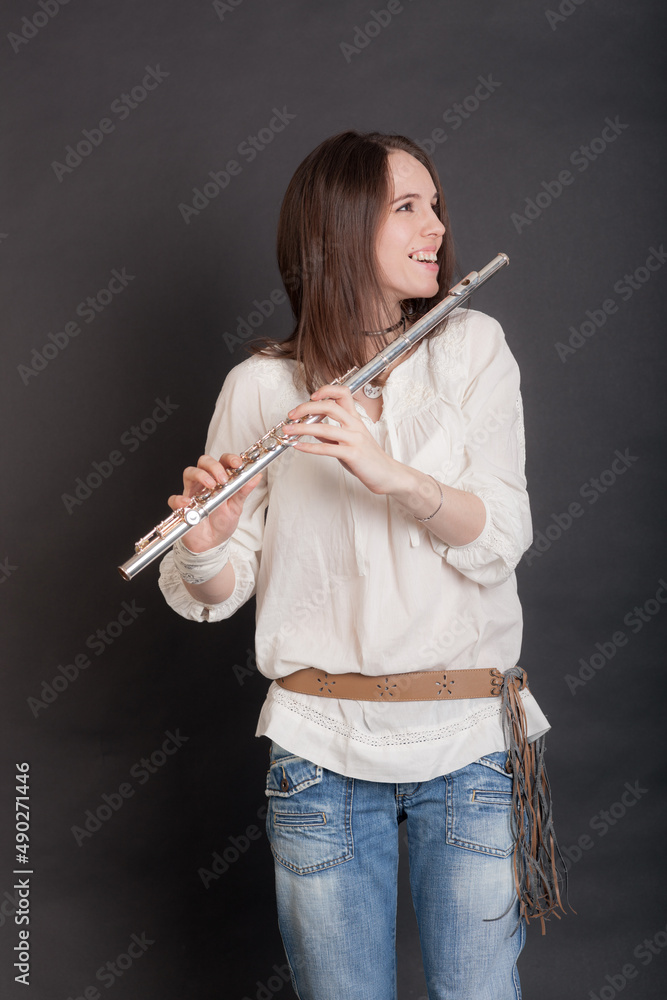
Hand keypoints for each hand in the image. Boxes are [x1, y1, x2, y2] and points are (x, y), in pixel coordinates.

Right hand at [167, 453, 262, 551]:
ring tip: (210, 485)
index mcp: (219, 479)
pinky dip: (179, 499)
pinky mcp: (182, 506)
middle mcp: (205, 482)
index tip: (237, 463)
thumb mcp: (236, 506)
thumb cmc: (223, 522)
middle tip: (222, 479)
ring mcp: (192, 492)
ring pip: (189, 472)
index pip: (222, 461)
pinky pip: (174, 499)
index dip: (229, 458)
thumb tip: (256, 476)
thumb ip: (244, 491)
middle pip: (204, 461)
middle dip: (213, 466)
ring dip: (199, 475)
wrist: (212, 543)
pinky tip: (188, 504)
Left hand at [284, 384, 404, 494]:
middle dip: (306, 408)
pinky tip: (299, 446)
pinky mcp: (352, 454)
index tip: (311, 396)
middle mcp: (355, 425)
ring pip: (325, 428)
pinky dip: (310, 447)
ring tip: (288, 430)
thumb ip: (331, 434)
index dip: (326, 390)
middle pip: (330, 406)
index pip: (343, 393)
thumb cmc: (368, 458)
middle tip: (292, 414)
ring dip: (302, 428)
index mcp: (355, 419)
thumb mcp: (349, 441)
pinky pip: (327, 449)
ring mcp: (354, 439)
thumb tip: (312, 429)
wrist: (387, 474)